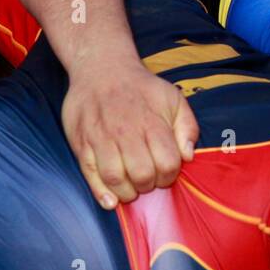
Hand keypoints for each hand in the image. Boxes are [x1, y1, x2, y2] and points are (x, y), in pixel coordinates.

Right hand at [61, 61, 199, 208]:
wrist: (101, 68)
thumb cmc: (141, 88)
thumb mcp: (173, 98)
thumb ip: (187, 126)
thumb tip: (188, 156)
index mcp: (151, 122)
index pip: (167, 163)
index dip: (170, 174)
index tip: (165, 171)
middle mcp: (125, 132)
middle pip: (142, 175)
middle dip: (149, 185)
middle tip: (148, 179)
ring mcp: (101, 138)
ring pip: (116, 178)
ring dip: (127, 192)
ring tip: (132, 187)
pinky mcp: (81, 143)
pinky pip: (90, 175)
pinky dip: (101, 193)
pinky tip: (111, 200)